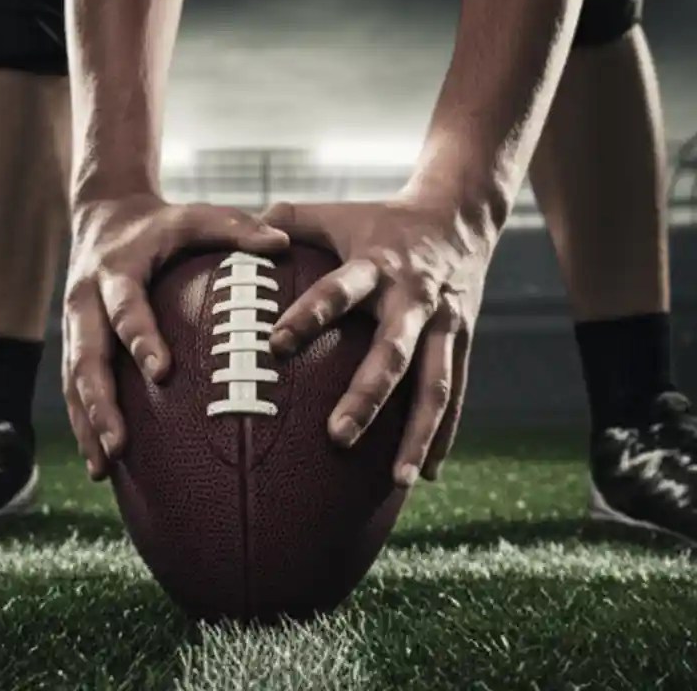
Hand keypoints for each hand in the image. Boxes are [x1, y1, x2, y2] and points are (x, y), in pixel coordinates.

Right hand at [64, 192, 289, 479]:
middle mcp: (85, 300)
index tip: (161, 372)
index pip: (125, 307)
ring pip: (72, 382)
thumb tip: (283, 243)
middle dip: (99, 403)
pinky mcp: (74, 344)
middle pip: (85, 357)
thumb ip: (235, 229)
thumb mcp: (194, 216)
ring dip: (86, 425)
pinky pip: (73, 390)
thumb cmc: (161, 222)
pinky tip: (100, 465)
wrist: (102, 213)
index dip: (140, 337)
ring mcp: (74, 326)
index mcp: (115, 271)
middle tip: (120, 443)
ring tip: (104, 468)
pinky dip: (84, 426)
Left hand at [262, 189, 498, 486]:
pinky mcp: (463, 343)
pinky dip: (441, 436)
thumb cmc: (379, 221)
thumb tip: (233, 235)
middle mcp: (413, 298)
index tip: (275, 344)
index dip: (309, 314)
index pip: (339, 290)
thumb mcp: (336, 215)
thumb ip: (286, 222)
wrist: (460, 215)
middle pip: (392, 352)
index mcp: (376, 265)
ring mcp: (444, 325)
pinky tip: (424, 476)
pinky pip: (454, 396)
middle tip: (338, 437)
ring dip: (417, 434)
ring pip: (435, 386)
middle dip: (368, 396)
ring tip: (398, 481)